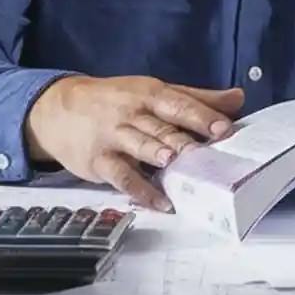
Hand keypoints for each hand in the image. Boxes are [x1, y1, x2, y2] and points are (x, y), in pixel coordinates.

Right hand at [25, 75, 244, 210]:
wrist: (57, 110)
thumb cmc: (115, 101)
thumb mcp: (152, 92)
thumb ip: (196, 98)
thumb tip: (237, 98)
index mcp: (150, 94)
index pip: (179, 103)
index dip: (202, 115)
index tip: (225, 127)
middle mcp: (133, 113)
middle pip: (162, 126)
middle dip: (185, 137)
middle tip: (210, 149)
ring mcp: (114, 137)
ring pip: (140, 145)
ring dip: (158, 153)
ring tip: (176, 162)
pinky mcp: (100, 161)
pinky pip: (123, 177)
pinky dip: (141, 190)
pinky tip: (161, 202)